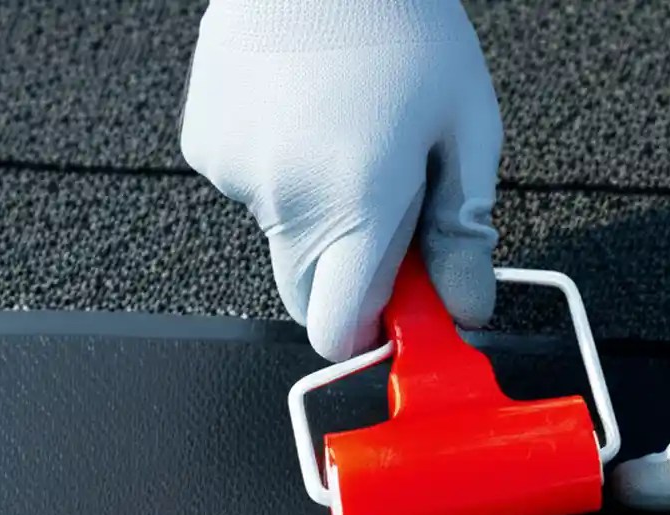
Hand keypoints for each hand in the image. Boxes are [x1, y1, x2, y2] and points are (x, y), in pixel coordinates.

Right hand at [180, 0, 501, 360]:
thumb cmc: (401, 23)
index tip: (399, 304)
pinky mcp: (203, 144)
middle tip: (388, 198)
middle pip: (307, 290)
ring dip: (316, 207)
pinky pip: (250, 188)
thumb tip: (467, 304)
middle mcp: (283, 198)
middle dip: (347, 267)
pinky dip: (280, 168)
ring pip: (281, 235)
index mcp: (355, 203)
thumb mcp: (465, 128)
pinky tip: (305, 112)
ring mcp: (234, 171)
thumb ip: (463, 229)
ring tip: (346, 128)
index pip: (338, 329)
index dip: (369, 327)